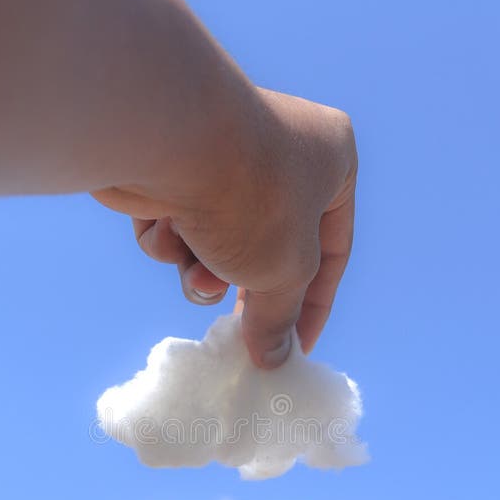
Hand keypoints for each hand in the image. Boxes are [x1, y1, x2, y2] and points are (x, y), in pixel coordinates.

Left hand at [93, 87, 356, 368]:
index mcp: (330, 158)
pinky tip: (166, 231)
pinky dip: (171, 241)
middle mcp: (278, 150)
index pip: (334, 248)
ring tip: (198, 276)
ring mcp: (219, 156)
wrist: (165, 141)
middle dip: (249, 292)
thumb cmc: (252, 200)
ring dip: (205, 270)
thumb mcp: (285, 272)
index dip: (315, 306)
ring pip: (218, 241)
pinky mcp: (168, 168)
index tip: (297, 348)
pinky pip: (178, 224)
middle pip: (269, 247)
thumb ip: (280, 318)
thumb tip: (273, 358)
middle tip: (240, 336)